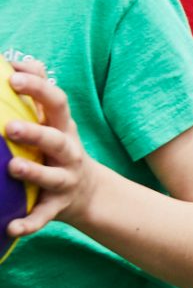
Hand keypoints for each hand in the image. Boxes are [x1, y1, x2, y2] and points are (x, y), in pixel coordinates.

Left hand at [4, 59, 100, 238]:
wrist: (87, 193)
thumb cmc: (57, 148)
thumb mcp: (54, 119)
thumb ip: (38, 90)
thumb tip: (18, 59)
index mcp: (62, 128)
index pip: (56, 102)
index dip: (37, 88)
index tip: (12, 77)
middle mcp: (68, 154)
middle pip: (57, 140)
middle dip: (35, 133)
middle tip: (9, 127)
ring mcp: (64, 181)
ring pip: (52, 178)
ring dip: (34, 174)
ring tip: (12, 168)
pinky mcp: (57, 207)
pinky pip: (43, 217)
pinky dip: (29, 224)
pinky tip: (11, 228)